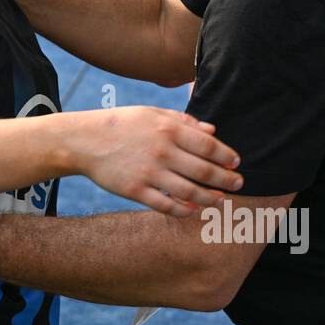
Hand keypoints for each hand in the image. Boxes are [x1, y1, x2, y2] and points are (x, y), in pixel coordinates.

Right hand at [70, 107, 241, 215]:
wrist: (86, 140)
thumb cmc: (122, 124)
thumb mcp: (152, 114)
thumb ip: (183, 121)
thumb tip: (213, 131)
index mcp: (167, 129)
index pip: (208, 145)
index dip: (226, 156)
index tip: (236, 163)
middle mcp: (161, 151)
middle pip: (204, 171)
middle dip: (226, 180)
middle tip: (239, 184)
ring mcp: (148, 172)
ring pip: (189, 192)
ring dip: (210, 198)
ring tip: (221, 200)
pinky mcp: (135, 190)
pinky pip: (166, 205)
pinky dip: (184, 210)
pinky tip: (194, 210)